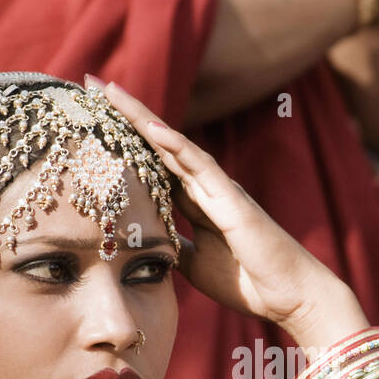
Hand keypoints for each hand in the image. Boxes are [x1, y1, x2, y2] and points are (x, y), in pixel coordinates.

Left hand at [94, 76, 369, 351]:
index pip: (152, 162)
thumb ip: (174, 246)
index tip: (91, 116)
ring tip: (110, 90)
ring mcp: (219, 189)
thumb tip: (146, 243)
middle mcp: (205, 187)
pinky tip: (150, 127)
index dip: (122, 139)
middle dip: (125, 114)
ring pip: (174, 144)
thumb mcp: (195, 265)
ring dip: (142, 117)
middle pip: (158, 143)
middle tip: (90, 82)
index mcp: (195, 202)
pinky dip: (175, 145)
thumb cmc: (248, 281)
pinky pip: (201, 166)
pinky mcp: (232, 200)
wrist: (288, 296)